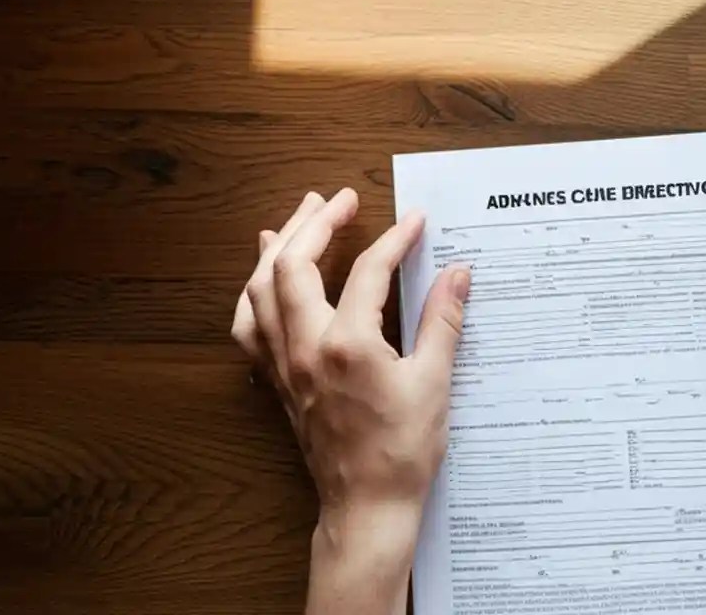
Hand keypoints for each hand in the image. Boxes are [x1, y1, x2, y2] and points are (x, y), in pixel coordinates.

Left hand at [231, 189, 469, 614]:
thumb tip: (457, 273)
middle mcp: (305, 348)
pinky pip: (249, 326)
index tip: (414, 221)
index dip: (393, 240)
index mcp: (347, 346)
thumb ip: (443, 320)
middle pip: (293, 266)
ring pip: (260, 290)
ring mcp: (283, 365)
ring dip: (278, 249)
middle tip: (341, 199)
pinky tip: (263, 278)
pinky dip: (253, 293)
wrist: (367, 506)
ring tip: (296, 219)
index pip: (367, 272)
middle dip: (316, 223)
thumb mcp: (434, 382)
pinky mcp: (276, 381)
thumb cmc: (402, 452)